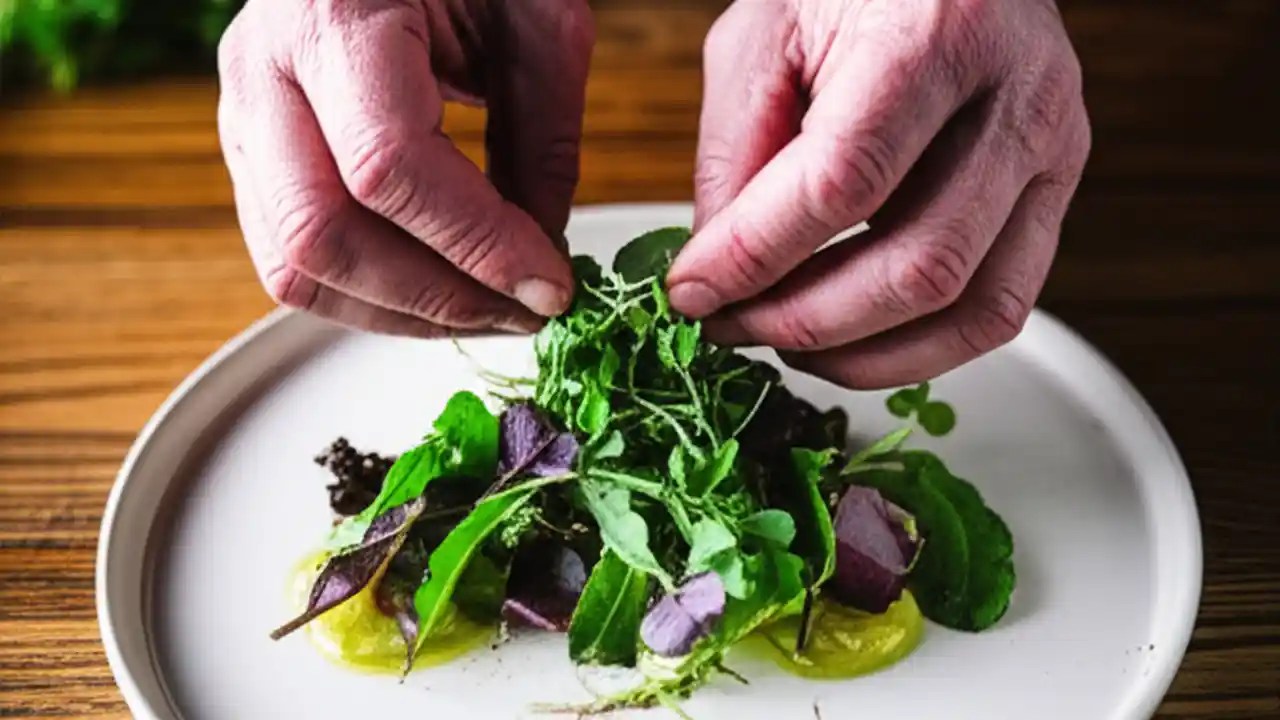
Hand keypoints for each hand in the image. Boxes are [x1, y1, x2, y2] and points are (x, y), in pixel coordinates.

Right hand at [217, 0, 592, 335]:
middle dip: (438, 297)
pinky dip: (368, 297)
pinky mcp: (252, 155)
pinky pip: (290, 261)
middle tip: (525, 311)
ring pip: (295, 266)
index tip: (551, 283)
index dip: (476, 244)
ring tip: (488, 310)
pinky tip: (436, 291)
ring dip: (402, 313)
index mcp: (335, 12)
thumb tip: (541, 259)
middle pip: (323, 234)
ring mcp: (242, 116)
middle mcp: (263, 67)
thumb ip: (546, 137)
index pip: (387, 165)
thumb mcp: (537, 19)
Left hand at [669, 0, 1089, 387]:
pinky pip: (999, 308)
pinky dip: (918, 347)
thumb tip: (718, 276)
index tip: (692, 290)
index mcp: (935, 35)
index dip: (756, 254)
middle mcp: (1018, 97)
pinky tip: (851, 338)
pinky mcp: (1057, 193)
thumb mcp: (762, 38)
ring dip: (862, 353)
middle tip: (731, 324)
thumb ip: (734, 156)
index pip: (843, 181)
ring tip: (785, 341)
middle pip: (918, 264)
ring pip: (969, 307)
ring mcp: (1053, 151)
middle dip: (804, 319)